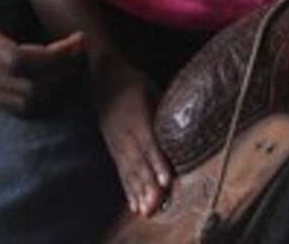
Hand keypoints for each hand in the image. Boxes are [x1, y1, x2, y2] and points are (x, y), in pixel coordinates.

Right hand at [0, 0, 84, 113]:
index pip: (20, 62)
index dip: (56, 56)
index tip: (77, 39)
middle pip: (25, 89)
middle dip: (61, 73)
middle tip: (80, 49)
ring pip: (20, 104)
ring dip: (52, 88)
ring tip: (68, 60)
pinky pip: (9, 104)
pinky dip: (35, 94)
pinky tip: (47, 71)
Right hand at [91, 52, 170, 216]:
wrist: (103, 79)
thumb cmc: (133, 83)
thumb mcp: (150, 89)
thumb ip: (164, 110)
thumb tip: (185, 127)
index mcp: (136, 116)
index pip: (149, 142)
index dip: (158, 163)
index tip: (166, 180)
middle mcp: (124, 133)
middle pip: (138, 162)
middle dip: (148, 185)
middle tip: (157, 204)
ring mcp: (117, 143)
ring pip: (129, 171)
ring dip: (138, 193)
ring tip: (147, 210)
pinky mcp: (114, 151)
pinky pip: (122, 173)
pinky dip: (128, 191)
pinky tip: (135, 205)